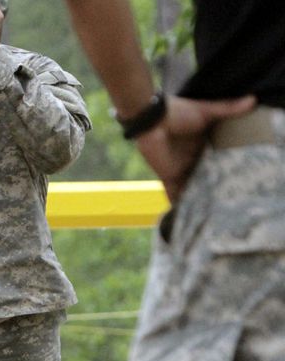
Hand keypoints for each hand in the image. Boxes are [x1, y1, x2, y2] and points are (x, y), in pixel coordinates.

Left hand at [134, 95, 256, 202]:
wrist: (151, 119)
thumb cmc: (177, 112)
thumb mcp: (206, 111)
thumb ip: (227, 109)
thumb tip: (252, 100)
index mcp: (202, 144)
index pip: (216, 159)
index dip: (226, 168)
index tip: (239, 178)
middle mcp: (192, 159)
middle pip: (206, 176)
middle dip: (214, 186)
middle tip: (230, 200)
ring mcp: (180, 168)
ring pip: (192, 187)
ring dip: (199, 198)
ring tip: (213, 213)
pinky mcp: (168, 176)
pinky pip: (173, 194)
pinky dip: (179, 204)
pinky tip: (187, 217)